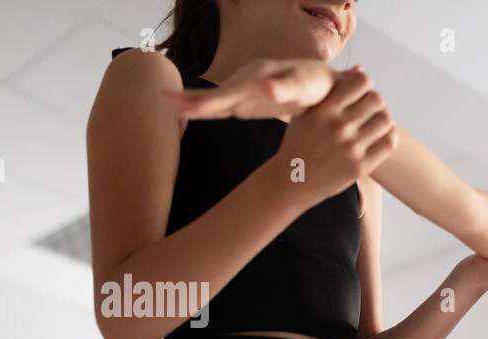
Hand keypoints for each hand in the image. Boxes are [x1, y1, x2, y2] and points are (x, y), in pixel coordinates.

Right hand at [162, 58, 336, 119]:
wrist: (323, 84)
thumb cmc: (316, 84)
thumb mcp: (303, 86)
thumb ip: (284, 88)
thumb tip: (265, 88)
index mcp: (257, 76)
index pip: (229, 92)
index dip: (208, 100)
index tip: (187, 107)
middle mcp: (246, 80)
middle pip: (216, 94)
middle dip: (191, 98)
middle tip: (164, 100)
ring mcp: (245, 92)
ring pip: (215, 100)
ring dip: (192, 103)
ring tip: (167, 104)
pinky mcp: (247, 102)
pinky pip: (223, 107)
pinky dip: (205, 110)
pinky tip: (189, 113)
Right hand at [271, 67, 397, 205]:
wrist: (292, 180)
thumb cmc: (300, 142)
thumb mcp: (308, 112)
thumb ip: (334, 89)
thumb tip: (362, 69)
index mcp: (324, 109)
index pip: (361, 82)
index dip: (365, 85)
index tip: (361, 93)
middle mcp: (338, 126)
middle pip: (377, 100)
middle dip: (377, 102)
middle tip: (373, 108)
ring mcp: (350, 148)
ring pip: (386, 122)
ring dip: (385, 119)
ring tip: (378, 122)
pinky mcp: (360, 167)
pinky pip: (388, 145)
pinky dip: (390, 136)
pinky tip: (383, 136)